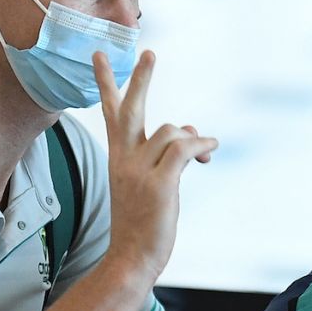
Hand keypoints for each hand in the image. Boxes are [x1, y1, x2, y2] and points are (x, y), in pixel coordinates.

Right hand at [94, 50, 218, 284]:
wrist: (131, 258)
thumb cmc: (142, 223)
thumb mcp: (149, 183)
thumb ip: (165, 153)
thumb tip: (191, 130)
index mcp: (118, 157)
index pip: (110, 112)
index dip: (107, 82)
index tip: (100, 56)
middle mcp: (124, 159)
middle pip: (130, 107)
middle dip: (141, 78)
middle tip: (149, 52)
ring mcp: (139, 170)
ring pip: (172, 131)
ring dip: (193, 139)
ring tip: (204, 152)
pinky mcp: (159, 183)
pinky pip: (185, 148)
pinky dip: (202, 146)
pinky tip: (211, 152)